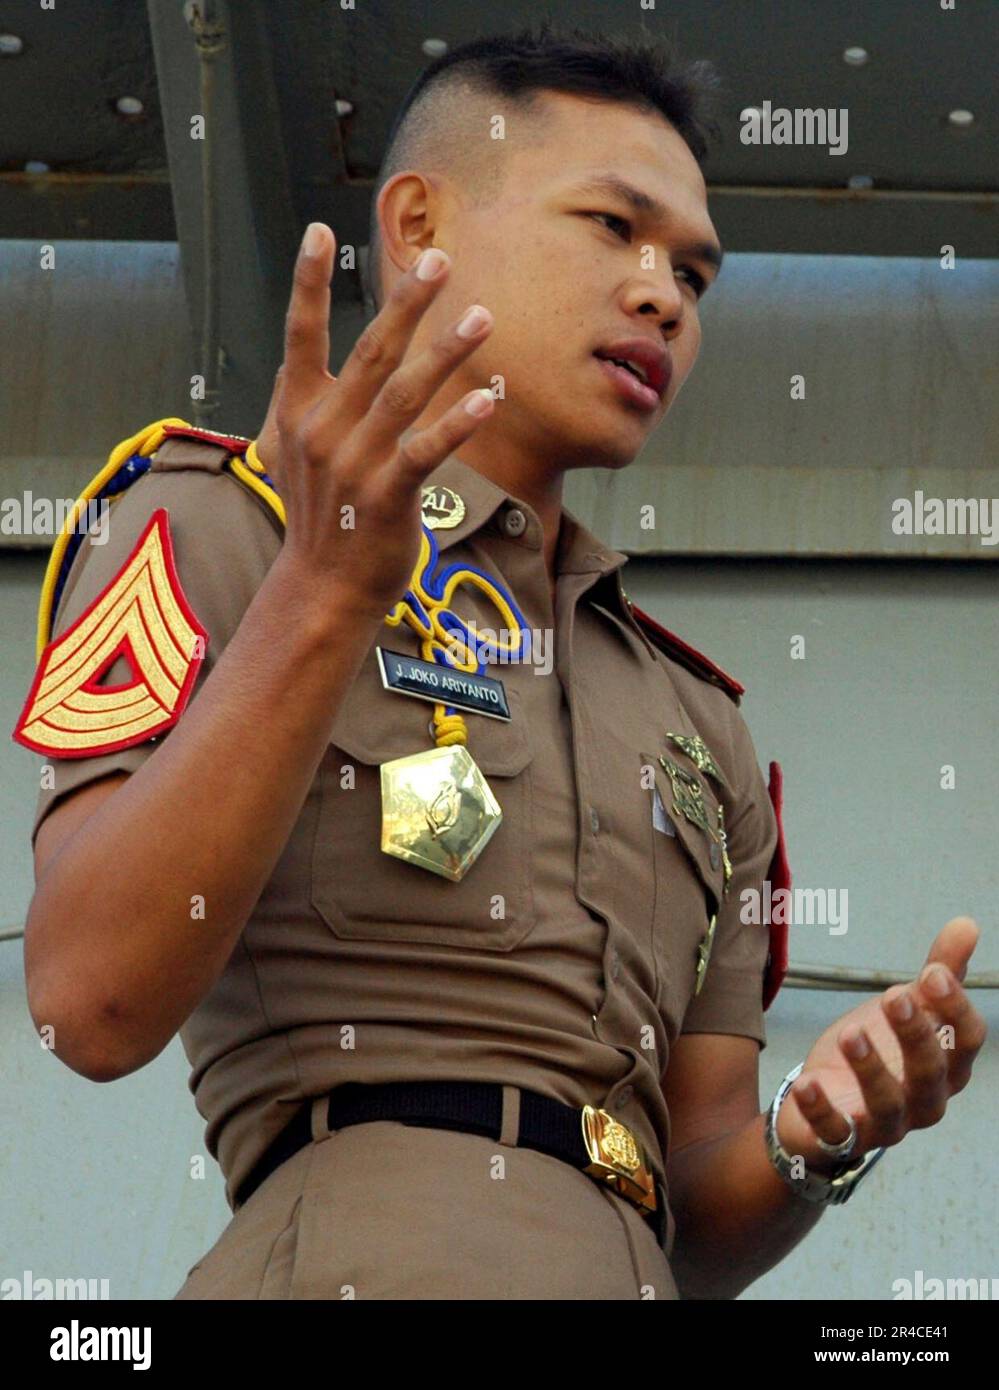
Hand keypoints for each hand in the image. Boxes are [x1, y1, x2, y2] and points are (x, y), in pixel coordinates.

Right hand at [268, 222, 495, 618]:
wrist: (322, 588)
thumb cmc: (320, 518)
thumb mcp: (291, 457)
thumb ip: (298, 407)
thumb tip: (295, 364)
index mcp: (298, 413)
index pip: (298, 336)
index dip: (307, 284)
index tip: (319, 231)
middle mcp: (322, 431)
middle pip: (369, 352)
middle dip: (406, 302)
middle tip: (439, 258)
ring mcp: (353, 464)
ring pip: (404, 394)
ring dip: (446, 351)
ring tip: (482, 315)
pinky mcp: (385, 496)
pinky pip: (425, 449)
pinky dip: (456, 421)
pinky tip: (486, 396)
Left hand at [776, 917, 986, 1172]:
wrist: (828, 1096)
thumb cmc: (880, 1050)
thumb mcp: (905, 1007)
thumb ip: (937, 973)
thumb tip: (967, 923)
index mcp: (946, 1064)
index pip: (965, 1040)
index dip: (954, 1008)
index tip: (933, 972)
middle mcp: (924, 1100)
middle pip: (931, 1073)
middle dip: (915, 1035)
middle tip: (893, 997)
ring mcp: (885, 1124)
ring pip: (888, 1105)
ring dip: (870, 1070)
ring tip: (849, 1033)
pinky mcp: (843, 1138)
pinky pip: (836, 1131)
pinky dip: (821, 1110)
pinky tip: (806, 1083)